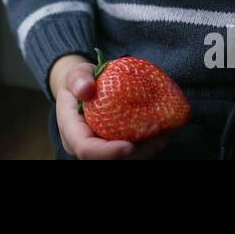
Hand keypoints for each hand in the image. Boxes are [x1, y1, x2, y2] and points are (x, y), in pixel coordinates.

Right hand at [51, 55, 169, 159]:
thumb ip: (78, 78)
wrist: (82, 89)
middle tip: (159, 137)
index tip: (129, 146)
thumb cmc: (80, 81)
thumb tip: (85, 89)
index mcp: (71, 130)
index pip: (85, 149)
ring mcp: (100, 149)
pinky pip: (131, 154)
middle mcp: (83, 146)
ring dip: (146, 152)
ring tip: (163, 135)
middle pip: (109, 161)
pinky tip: (161, 134)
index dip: (107, 152)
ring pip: (123, 160)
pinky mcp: (112, 147)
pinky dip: (147, 147)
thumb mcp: (76, 73)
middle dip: (135, 154)